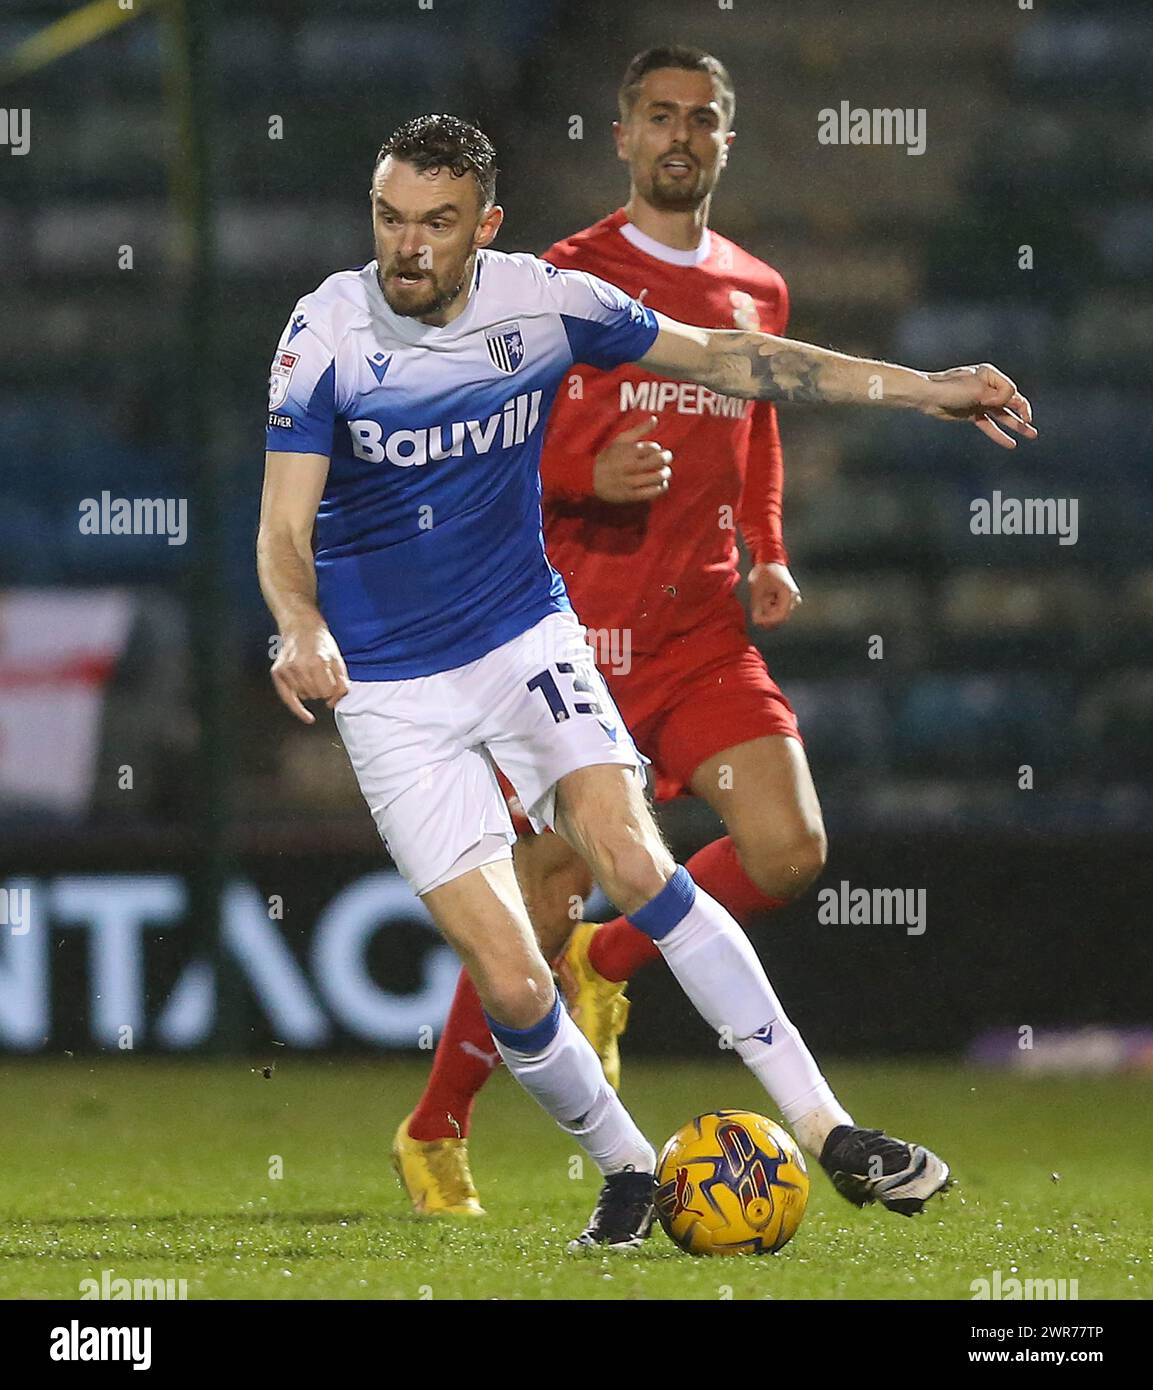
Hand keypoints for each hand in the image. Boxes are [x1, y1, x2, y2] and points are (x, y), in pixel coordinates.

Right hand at [271, 622, 349, 723]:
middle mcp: (299, 667)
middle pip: (317, 695)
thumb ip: (341, 681)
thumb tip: (335, 701)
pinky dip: (298, 709)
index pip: (328, 692)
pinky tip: (307, 718)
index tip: (334, 685)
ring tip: (311, 674)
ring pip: (305, 696)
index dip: (333, 690)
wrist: (300, 626)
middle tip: (322, 675)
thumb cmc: (320, 641)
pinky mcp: (277, 672)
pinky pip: (288, 698)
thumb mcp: (337, 658)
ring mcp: (286, 670)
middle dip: (322, 689)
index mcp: (316, 662)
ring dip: (311, 691)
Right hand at [592, 413, 672, 502]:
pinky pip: (652, 492)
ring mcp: (630, 481)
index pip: (654, 448)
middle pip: (659, 461)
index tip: (654, 451)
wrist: (590, 478)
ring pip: (658, 477)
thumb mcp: (620, 440)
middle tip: (666, 459)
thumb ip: (639, 429)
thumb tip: (655, 419)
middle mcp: (630, 466)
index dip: (657, 449)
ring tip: (664, 473)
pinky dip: (660, 487)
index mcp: (628, 451)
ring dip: (666, 474)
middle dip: (667, 458)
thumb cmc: (608, 457)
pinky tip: (660, 484)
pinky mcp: (630, 495)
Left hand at [748, 562, 801, 629]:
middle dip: (768, 615)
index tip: (756, 620)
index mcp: (789, 594)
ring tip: (763, 597)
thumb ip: (757, 607)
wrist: (770, 560)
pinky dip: (771, 606)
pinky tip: (766, 597)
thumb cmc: (764, 572)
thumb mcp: (757, 590)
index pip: (780, 615)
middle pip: (781, 616)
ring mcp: (794, 598)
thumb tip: (757, 622)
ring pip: (780, 614)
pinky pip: (780, 609)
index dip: (767, 620)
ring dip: (769, 610)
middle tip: (757, 606)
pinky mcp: (790, 598)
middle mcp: (795, 598)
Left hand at [921, 363, 1036, 447]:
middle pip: (1010, 402)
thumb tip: (1010, 401)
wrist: (928, 397)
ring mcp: (980, 401)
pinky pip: (989, 425)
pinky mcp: (972, 413)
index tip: (990, 403)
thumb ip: (997, 395)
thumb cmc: (951, 388)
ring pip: (1002, 415)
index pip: (1010, 389)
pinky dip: (999, 434)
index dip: (1006, 399)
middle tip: (1031, 425)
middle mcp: (987, 387)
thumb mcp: (978, 389)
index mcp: (990, 374)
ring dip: (1016, 425)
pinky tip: (1011, 444)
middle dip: (1022, 414)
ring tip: (1031, 435)